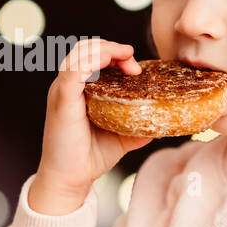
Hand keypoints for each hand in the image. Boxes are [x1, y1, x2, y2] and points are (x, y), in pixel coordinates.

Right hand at [29, 38, 154, 214]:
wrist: (70, 179)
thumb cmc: (90, 157)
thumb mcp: (123, 135)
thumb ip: (140, 122)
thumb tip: (165, 118)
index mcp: (79, 89)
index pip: (93, 56)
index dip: (115, 53)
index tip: (136, 68)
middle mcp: (68, 86)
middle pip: (86, 48)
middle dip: (112, 47)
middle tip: (133, 63)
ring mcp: (62, 92)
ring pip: (79, 53)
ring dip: (105, 49)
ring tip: (125, 58)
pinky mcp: (61, 101)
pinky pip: (73, 71)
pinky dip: (91, 60)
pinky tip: (108, 61)